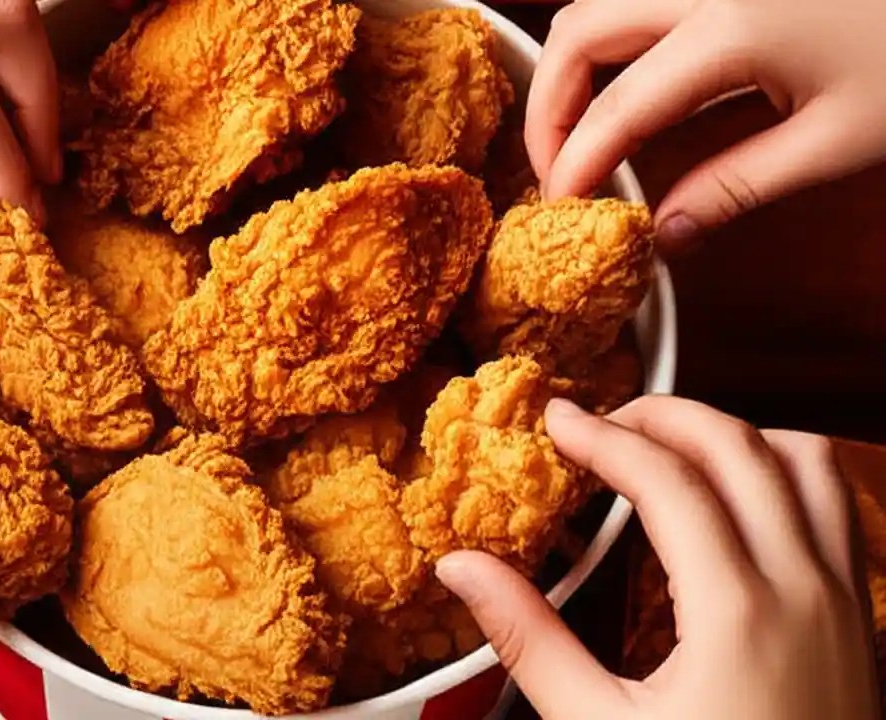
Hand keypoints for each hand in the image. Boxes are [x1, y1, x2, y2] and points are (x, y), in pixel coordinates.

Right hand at [437, 396, 879, 719]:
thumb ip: (530, 639)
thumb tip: (463, 570)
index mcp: (737, 612)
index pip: (668, 479)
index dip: (603, 437)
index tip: (556, 420)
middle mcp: (804, 588)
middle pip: (740, 446)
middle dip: (664, 414)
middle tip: (603, 422)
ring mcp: (845, 600)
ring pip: (806, 460)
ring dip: (733, 432)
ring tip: (670, 444)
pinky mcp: (861, 618)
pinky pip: (836, 505)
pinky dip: (784, 470)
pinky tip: (737, 494)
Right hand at [525, 0, 885, 248]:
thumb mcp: (838, 141)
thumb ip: (736, 187)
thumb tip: (667, 236)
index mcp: (732, 30)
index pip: (616, 107)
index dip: (573, 163)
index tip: (556, 208)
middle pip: (579, 32)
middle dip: (551, 105)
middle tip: (558, 169)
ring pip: (600, 4)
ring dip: (576, 69)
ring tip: (588, 135)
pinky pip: (641, 0)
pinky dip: (615, 44)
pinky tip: (634, 89)